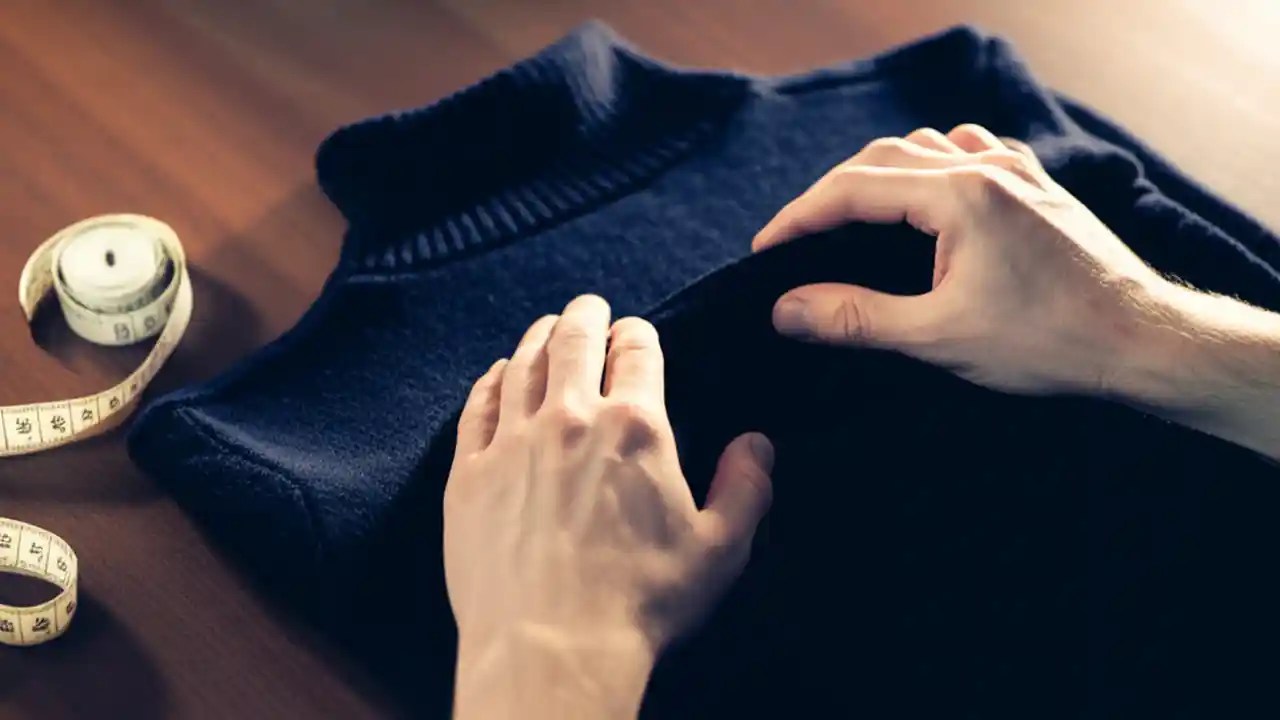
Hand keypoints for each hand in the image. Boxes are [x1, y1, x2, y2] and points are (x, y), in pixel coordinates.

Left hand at [445, 294, 773, 718]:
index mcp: (635, 427)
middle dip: (585, 315)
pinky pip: (476, 407)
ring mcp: (512, 442)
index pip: (637, 350)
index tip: (636, 335)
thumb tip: (756, 445)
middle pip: (573, 339)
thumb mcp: (719, 550)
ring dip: (537, 338)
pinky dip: (490, 381)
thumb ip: (745, 489)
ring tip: (546, 328)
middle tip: (589, 307)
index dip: (639, 334)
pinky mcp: (468, 473)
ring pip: (522, 364)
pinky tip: (498, 374)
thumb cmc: (641, 604)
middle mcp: (569, 418)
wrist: (552, 648)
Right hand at [753, 123, 1176, 396]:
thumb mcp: (939, 337)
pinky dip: (931, 165)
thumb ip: (856, 318)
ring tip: (850, 219)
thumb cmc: (1050, 341)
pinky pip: (970, 150)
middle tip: (797, 240)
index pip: (852, 188)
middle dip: (830, 196)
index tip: (764, 249)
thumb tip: (786, 309)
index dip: (798, 217)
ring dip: (878, 175)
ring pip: (925, 147)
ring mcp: (1016, 171)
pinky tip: (927, 196)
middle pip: (881, 159)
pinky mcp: (1037, 187)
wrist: (1143, 340)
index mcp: (957, 195)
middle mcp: (985, 167)